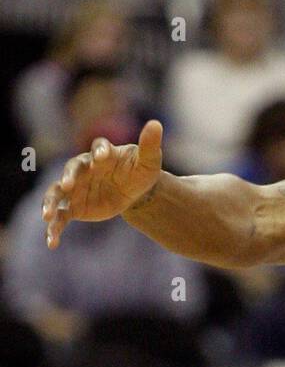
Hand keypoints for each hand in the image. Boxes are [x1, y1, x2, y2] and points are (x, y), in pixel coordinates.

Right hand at [42, 120, 163, 248]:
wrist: (132, 191)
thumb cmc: (138, 171)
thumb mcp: (148, 161)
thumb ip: (150, 145)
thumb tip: (156, 124)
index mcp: (103, 154)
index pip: (98, 148)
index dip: (99, 151)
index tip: (101, 158)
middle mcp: (84, 168)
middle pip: (72, 169)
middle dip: (69, 176)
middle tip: (67, 184)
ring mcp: (76, 188)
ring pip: (57, 193)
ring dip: (50, 203)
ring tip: (46, 216)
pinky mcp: (74, 206)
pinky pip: (61, 216)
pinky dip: (54, 228)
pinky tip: (52, 243)